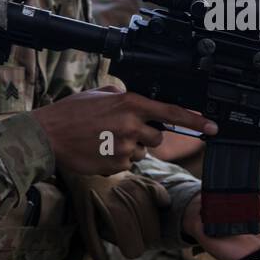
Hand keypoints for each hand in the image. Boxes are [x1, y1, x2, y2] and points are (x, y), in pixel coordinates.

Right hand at [33, 85, 216, 174]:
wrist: (47, 136)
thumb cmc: (70, 113)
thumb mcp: (99, 93)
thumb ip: (123, 96)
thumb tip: (137, 99)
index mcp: (130, 104)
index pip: (171, 112)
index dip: (195, 120)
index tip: (212, 127)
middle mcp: (131, 126)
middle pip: (157, 136)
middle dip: (146, 134)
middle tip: (122, 130)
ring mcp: (124, 148)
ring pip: (142, 151)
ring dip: (131, 147)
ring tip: (106, 139)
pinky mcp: (116, 165)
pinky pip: (128, 164)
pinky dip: (118, 159)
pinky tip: (100, 150)